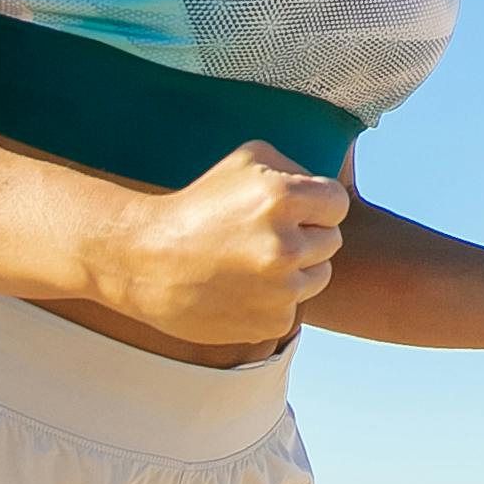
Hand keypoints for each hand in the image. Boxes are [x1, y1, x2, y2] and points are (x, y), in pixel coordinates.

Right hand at [93, 142, 350, 344]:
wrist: (145, 260)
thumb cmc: (198, 204)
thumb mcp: (245, 161)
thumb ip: (295, 168)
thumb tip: (327, 189)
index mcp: (283, 199)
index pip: (338, 204)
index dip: (318, 206)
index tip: (295, 211)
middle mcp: (285, 246)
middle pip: (331, 241)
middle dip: (307, 236)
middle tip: (267, 236)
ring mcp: (279, 289)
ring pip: (318, 276)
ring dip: (297, 269)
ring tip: (255, 261)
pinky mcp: (271, 322)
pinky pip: (293, 307)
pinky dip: (275, 300)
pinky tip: (243, 288)